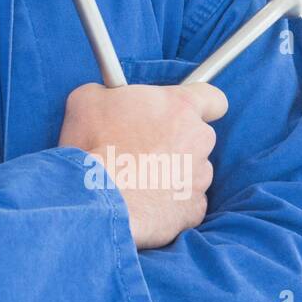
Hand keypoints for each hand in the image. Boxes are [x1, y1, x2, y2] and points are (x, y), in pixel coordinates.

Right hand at [58, 82, 227, 249]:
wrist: (95, 200)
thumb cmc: (93, 147)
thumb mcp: (88, 100)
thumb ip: (110, 92)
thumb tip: (107, 95)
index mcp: (180, 106)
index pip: (213, 98)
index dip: (201, 105)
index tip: (183, 113)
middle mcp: (199, 139)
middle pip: (198, 137)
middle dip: (177, 143)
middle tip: (144, 150)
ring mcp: (199, 176)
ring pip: (192, 172)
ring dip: (172, 175)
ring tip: (138, 181)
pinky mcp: (194, 209)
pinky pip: (186, 204)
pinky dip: (170, 205)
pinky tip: (144, 203)